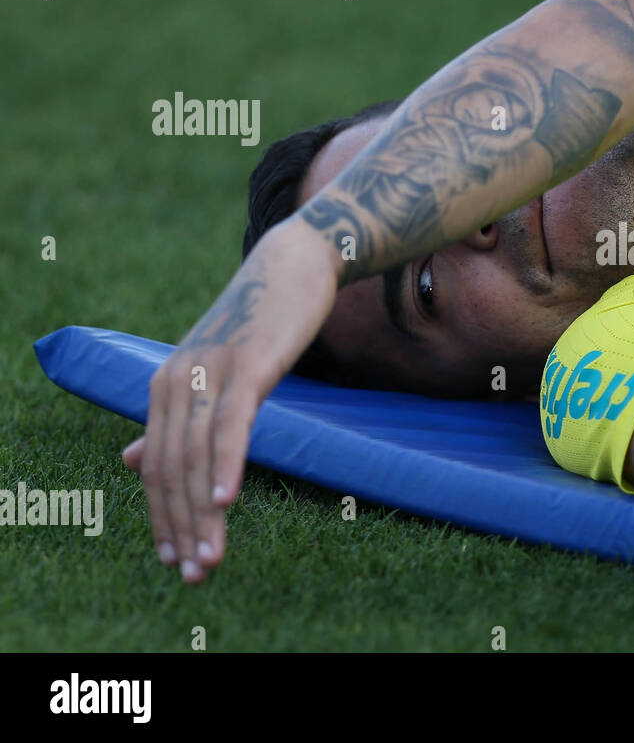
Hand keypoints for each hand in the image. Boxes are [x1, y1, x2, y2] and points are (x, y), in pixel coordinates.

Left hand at [122, 217, 340, 582]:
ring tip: (211, 559)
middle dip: (181, 528)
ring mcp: (211, 372)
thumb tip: (131, 461)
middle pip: (172, 471)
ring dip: (203, 514)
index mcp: (164, 388)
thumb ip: (174, 418)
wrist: (294, 265)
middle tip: (193, 576)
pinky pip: (231, 425)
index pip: (156, 468)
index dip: (162, 518)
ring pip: (198, 457)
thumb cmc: (259, 321)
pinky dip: (227, 466)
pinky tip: (228, 501)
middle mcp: (176, 381)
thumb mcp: (210, 372)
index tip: (174, 562)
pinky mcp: (249, 366)